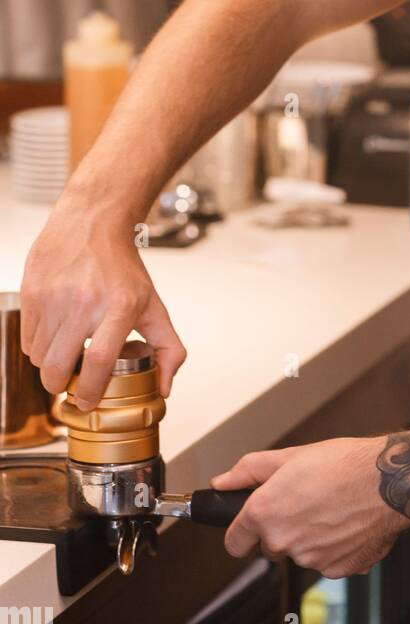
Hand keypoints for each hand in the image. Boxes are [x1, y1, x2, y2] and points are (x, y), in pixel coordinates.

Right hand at [20, 190, 186, 409]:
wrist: (92, 222)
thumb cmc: (122, 267)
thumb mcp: (153, 304)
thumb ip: (168, 347)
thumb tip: (164, 387)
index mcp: (120, 306)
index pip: (99, 361)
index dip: (90, 390)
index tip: (87, 401)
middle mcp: (85, 301)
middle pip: (57, 366)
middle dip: (60, 385)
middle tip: (70, 381)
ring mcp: (54, 296)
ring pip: (38, 356)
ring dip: (50, 363)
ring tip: (67, 347)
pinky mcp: (31, 292)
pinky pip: (27, 338)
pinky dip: (39, 345)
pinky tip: (56, 331)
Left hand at [211, 437, 409, 576]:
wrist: (388, 482)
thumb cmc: (345, 465)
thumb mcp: (291, 455)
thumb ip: (249, 471)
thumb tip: (223, 481)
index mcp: (266, 513)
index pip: (234, 541)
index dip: (240, 531)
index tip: (247, 528)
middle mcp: (284, 540)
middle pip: (271, 544)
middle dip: (282, 527)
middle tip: (305, 501)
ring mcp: (310, 559)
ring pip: (300, 552)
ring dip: (309, 535)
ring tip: (331, 506)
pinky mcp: (336, 569)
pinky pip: (327, 560)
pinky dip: (334, 546)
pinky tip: (346, 521)